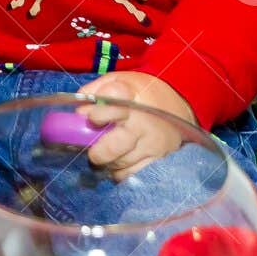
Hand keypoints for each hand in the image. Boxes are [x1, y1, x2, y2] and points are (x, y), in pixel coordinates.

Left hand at [80, 71, 196, 181]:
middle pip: (111, 147)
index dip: (96, 115)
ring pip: (120, 164)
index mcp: (129, 99)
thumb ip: (96, 90)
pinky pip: (132, 174)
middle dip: (97, 152)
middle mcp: (142, 123)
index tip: (91, 118)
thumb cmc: (141, 93)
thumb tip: (78, 110)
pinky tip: (121, 162)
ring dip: (109, 162)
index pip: (108, 107)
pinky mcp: (159, 159)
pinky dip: (122, 172)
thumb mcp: (120, 81)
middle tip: (94, 150)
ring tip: (108, 154)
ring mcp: (152, 144)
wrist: (178, 105)